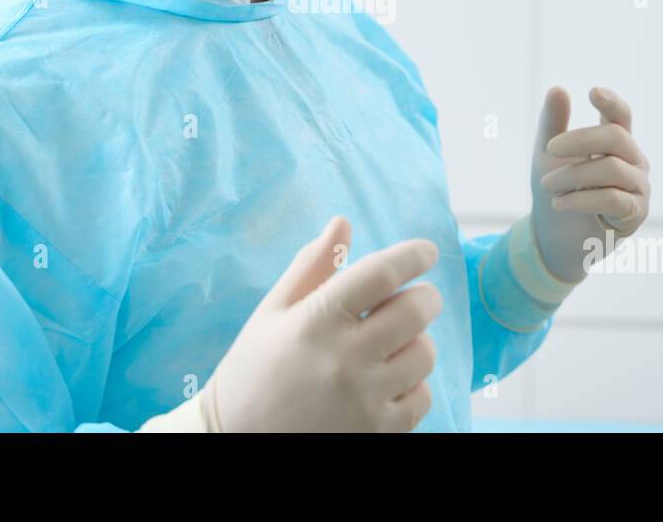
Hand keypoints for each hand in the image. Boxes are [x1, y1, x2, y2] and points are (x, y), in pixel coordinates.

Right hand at [206, 216, 442, 431]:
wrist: (236, 441)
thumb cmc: (253, 370)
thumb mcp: (272, 312)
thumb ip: (311, 267)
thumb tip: (343, 222)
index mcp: (314, 321)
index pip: (381, 274)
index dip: (412, 256)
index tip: (426, 251)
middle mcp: (343, 360)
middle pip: (416, 311)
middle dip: (424, 297)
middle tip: (416, 298)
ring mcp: (363, 400)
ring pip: (424, 354)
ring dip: (416, 342)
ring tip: (391, 345)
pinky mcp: (376, 432)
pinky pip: (422, 397)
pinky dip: (413, 384)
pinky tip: (387, 381)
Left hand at [530, 86, 650, 282]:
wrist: (554, 237)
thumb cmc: (556, 189)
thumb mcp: (547, 155)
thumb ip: (552, 124)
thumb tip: (558, 88)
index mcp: (615, 141)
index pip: (621, 116)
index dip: (611, 102)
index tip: (592, 92)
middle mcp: (633, 160)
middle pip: (616, 137)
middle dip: (580, 140)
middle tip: (549, 149)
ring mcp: (639, 186)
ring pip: (611, 169)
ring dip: (573, 175)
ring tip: (547, 185)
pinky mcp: (636, 213)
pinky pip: (612, 199)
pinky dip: (580, 199)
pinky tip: (558, 203)